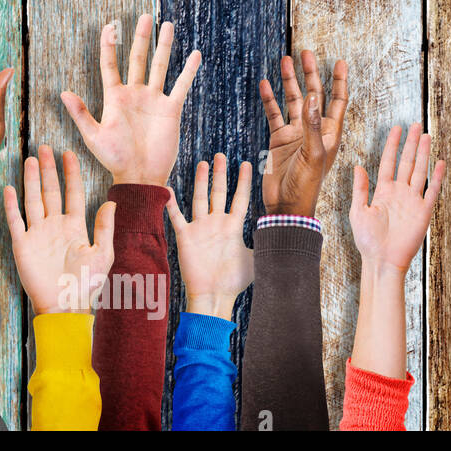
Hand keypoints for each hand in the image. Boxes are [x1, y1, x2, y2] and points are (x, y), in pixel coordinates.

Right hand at [3, 146, 114, 314]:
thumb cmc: (86, 285)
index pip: (72, 193)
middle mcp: (55, 226)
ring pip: (33, 200)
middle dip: (48, 170)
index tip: (69, 154)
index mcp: (74, 227)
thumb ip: (105, 228)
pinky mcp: (23, 245)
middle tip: (44, 148)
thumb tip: (111, 203)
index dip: (71, 174)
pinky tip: (9, 188)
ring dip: (31, 180)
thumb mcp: (102, 255)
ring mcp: (38, 234)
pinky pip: (16, 220)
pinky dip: (12, 205)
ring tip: (30, 160)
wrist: (65, 308)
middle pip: (50, 191)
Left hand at [61, 15, 199, 186]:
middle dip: (140, 38)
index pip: (110, 65)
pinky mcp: (171, 110)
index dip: (109, 46)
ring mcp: (153, 100)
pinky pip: (180, 86)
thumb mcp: (93, 136)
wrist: (139, 176)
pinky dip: (188, 71)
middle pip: (137, 59)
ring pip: (159, 66)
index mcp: (114, 98)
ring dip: (163, 47)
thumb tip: (62, 92)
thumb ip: (80, 113)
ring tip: (166, 25)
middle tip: (144, 16)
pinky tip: (194, 54)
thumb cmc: (113, 159)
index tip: (110, 26)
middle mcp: (134, 94)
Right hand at [166, 154, 252, 320]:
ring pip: (200, 199)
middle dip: (221, 174)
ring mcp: (201, 229)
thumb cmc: (235, 281)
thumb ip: (265, 242)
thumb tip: (284, 231)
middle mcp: (217, 223)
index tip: (247, 163)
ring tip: (203, 163)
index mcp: (233, 227)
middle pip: (218, 193)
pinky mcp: (186, 237)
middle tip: (221, 155)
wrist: (214, 295)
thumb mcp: (256, 258)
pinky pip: (177, 218)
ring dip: (201, 182)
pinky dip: (171, 205)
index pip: (240, 198)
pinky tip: (166, 191)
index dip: (244, 181)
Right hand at [259, 50, 348, 216]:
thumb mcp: (313, 154)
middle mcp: (314, 129)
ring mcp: (295, 133)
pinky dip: (269, 100)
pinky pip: (274, 114)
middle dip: (310, 74)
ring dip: (289, 82)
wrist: (286, 204)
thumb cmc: (307, 184)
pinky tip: (265, 85)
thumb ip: (311, 125)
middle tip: (306, 53)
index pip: (337, 101)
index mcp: (330, 133)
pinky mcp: (279, 139)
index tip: (338, 62)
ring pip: (293, 101)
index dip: (338, 81)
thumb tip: (312, 97)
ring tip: (284, 61)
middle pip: (314, 95)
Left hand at [350, 124, 444, 271]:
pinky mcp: (423, 212)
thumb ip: (360, 188)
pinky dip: (436, 177)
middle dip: (411, 144)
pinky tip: (439, 162)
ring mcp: (412, 201)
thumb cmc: (367, 240)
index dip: (392, 145)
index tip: (396, 129)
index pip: (389, 162)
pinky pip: (431, 191)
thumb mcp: (357, 211)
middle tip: (416, 125)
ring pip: (420, 171)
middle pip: (407, 162)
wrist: (381, 260)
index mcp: (382, 191)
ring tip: (426, 136)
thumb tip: (357, 166)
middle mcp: (399, 192)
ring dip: (423, 154)